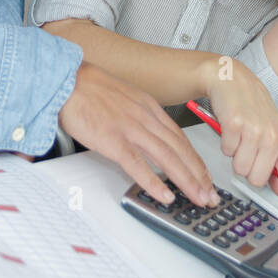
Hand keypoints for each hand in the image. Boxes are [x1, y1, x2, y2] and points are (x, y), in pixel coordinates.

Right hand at [58, 62, 217, 207]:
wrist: (67, 79)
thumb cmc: (88, 88)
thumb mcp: (124, 96)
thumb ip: (138, 114)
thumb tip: (146, 133)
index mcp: (149, 108)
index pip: (180, 138)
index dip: (195, 159)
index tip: (204, 175)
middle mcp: (145, 118)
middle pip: (180, 150)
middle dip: (199, 175)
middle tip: (210, 195)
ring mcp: (131, 129)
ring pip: (167, 158)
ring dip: (186, 181)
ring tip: (198, 197)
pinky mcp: (113, 140)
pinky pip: (138, 165)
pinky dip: (154, 182)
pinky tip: (165, 195)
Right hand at [202, 59, 277, 220]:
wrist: (234, 80)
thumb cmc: (252, 107)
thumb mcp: (270, 133)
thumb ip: (275, 162)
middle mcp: (272, 138)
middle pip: (256, 179)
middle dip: (248, 169)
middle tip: (247, 150)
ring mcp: (254, 132)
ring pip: (240, 168)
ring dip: (235, 156)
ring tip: (239, 137)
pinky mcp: (235, 126)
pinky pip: (226, 151)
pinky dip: (225, 143)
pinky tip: (231, 128)